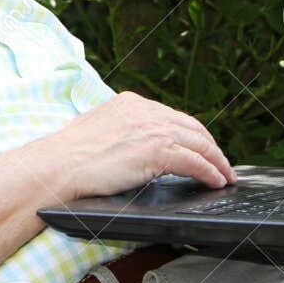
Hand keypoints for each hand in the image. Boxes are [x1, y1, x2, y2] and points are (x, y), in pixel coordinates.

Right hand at [39, 91, 236, 201]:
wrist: (58, 165)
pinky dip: (211, 172)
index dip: (190, 133)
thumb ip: (122, 132)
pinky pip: (197, 162)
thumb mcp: (99, 131)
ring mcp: (153, 128)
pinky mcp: (159, 150)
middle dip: (209, 145)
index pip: (171, 116)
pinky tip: (217, 181)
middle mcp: (145, 110)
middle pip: (191, 126)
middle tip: (220, 162)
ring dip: (217, 160)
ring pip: (200, 142)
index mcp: (129, 102)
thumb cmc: (68, 156)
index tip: (199, 146)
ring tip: (225, 174)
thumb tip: (136, 148)